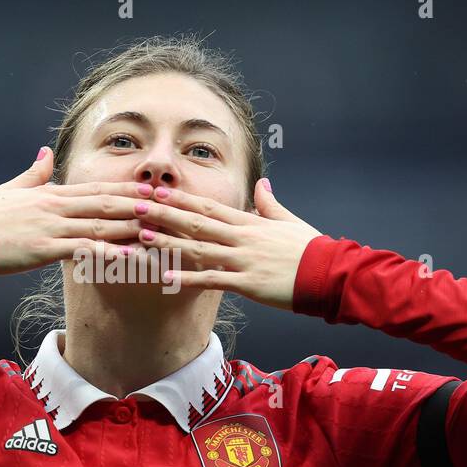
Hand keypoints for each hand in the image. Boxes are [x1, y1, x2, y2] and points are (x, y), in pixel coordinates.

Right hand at [0, 147, 154, 274]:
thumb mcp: (12, 189)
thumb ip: (34, 173)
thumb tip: (46, 154)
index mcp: (52, 193)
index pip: (97, 190)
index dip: (126, 191)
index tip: (151, 192)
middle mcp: (56, 207)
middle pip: (106, 205)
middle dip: (138, 206)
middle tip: (168, 209)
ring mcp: (52, 227)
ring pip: (100, 227)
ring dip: (131, 230)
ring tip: (158, 232)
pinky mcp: (44, 249)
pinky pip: (83, 251)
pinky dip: (108, 254)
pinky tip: (128, 259)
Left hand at [130, 179, 323, 309]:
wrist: (330, 274)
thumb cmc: (311, 249)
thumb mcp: (289, 221)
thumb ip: (270, 203)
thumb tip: (262, 182)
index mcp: (249, 223)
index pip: (208, 207)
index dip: (180, 199)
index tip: (157, 192)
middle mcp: (242, 238)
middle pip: (196, 223)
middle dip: (164, 214)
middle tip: (136, 206)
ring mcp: (243, 260)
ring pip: (199, 249)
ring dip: (169, 243)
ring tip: (143, 236)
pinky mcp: (247, 284)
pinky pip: (212, 280)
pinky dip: (189, 279)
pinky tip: (167, 279)